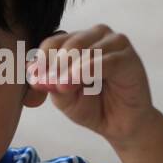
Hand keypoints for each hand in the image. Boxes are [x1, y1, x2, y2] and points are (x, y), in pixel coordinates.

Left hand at [27, 24, 158, 145]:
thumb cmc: (93, 107)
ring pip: (86, 49)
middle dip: (55, 66)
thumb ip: (50, 82)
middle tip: (48, 85)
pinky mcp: (129, 57)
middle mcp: (95, 36)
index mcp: (77, 42)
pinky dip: (88, 69)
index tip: (35, 81)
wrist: (120, 126)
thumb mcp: (63, 97)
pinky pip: (106, 60)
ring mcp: (114, 43)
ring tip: (61, 87)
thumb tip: (33, 72)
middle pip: (68, 43)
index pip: (53, 43)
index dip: (41, 61)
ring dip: (70, 69)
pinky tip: (76, 80)